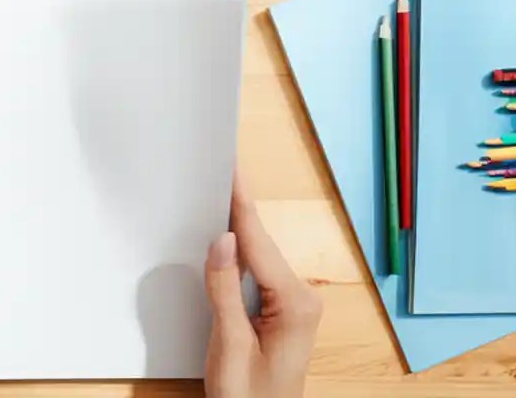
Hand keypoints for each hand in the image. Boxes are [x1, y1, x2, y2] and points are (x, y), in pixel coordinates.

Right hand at [204, 177, 320, 397]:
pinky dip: (237, 253)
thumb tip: (221, 239)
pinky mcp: (282, 311)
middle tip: (215, 173)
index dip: (239, 204)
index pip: (257, 242)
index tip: (230, 169)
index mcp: (294, 303)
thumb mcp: (230, 345)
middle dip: (234, 209)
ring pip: (257, 255)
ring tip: (214, 195)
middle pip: (259, 243)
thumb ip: (224, 290)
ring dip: (234, 230)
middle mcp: (300, 298)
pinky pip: (256, 272)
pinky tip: (222, 240)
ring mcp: (294, 304)